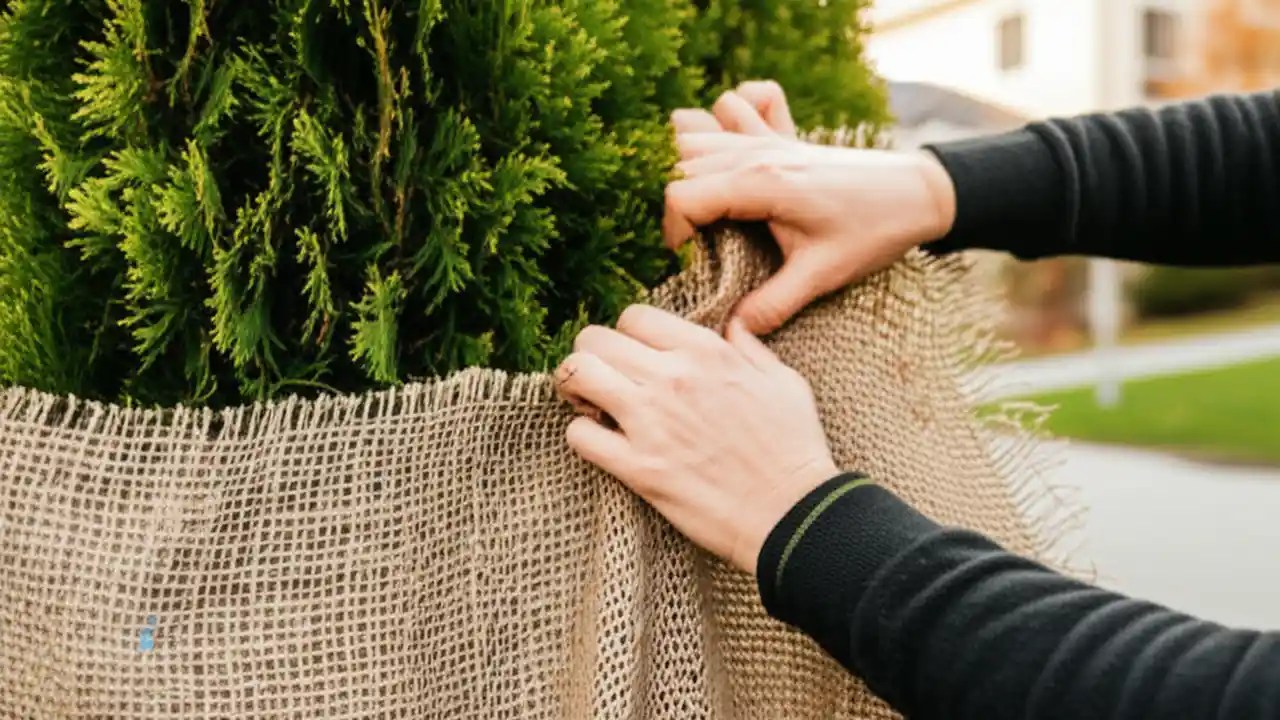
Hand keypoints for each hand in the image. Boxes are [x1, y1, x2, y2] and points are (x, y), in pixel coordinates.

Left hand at [558, 305, 838, 575]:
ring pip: (575, 374)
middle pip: (594, 340)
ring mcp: (650, 422)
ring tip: (592, 405)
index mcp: (705, 351)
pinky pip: (579, 435)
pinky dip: (582, 436)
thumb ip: (751, 348)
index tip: (635, 358)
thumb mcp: (784, 382)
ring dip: (575, 388)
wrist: (793, 514)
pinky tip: (602, 444)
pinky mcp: (638, 468)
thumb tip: (733, 326)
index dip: (628, 336)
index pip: (633, 316)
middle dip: (592, 357)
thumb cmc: (794, 448)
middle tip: (604, 381)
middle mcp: (671, 377)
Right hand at [665, 81, 957, 334]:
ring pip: (694, 131)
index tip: (689, 257)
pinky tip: (731, 151)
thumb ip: (774, 304)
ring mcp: (766, 137)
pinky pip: (735, 104)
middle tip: (694, 238)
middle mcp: (756, 152)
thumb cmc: (873, 230)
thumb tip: (732, 330)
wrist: (918, 193)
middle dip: (672, 201)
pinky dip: (724, 118)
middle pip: (677, 161)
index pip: (679, 194)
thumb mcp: (823, 274)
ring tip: (704, 205)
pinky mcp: (780, 134)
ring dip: (686, 163)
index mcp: (760, 183)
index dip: (672, 230)